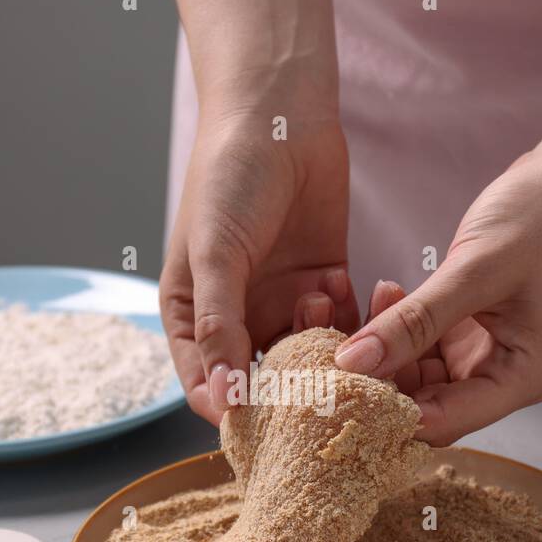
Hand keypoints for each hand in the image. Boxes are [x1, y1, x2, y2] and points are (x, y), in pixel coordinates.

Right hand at [160, 108, 358, 425]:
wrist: (279, 114)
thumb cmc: (229, 178)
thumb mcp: (215, 255)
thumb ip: (218, 326)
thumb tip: (222, 397)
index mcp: (193, 315)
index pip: (206, 383)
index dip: (229, 410)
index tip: (259, 426)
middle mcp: (237, 316)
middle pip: (260, 379)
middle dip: (286, 388)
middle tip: (310, 390)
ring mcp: (283, 300)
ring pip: (307, 356)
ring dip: (319, 348)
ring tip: (318, 305)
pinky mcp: (326, 282)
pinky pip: (343, 324)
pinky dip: (348, 320)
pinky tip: (341, 287)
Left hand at [334, 148, 541, 445]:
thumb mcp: (473, 272)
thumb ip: (413, 322)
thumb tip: (352, 363)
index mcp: (522, 378)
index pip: (443, 422)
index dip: (386, 415)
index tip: (335, 393)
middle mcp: (503, 375)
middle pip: (423, 404)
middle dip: (374, 380)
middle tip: (325, 351)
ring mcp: (483, 353)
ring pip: (412, 373)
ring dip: (378, 347)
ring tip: (348, 308)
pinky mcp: (467, 328)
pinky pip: (416, 342)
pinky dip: (393, 323)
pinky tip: (377, 292)